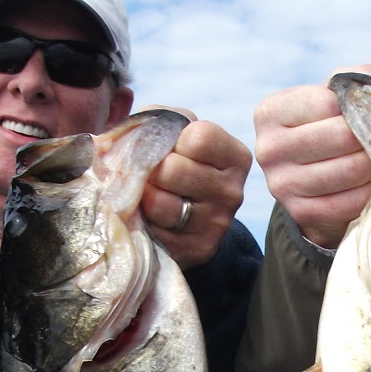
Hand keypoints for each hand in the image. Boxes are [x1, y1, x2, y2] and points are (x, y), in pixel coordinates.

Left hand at [142, 114, 251, 268]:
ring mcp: (217, 224)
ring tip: (147, 194)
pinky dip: (143, 222)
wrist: (185, 217)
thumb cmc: (175, 162)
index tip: (171, 148)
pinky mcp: (197, 249)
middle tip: (151, 173)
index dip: (173, 140)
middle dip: (151, 169)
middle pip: (174, 170)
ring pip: (160, 204)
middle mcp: (233, 192)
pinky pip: (154, 231)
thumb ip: (161, 122)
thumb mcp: (175, 133)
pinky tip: (148, 217)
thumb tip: (135, 140)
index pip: (199, 138)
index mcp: (235, 158)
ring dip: (143, 197)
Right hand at [253, 64, 370, 250]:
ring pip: (350, 170)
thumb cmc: (329, 127)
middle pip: (341, 137)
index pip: (328, 103)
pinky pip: (351, 201)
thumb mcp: (336, 95)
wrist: (316, 180)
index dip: (358, 107)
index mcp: (270, 112)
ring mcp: (281, 185)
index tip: (369, 114)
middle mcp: (269, 149)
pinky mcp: (301, 212)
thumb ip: (355, 80)